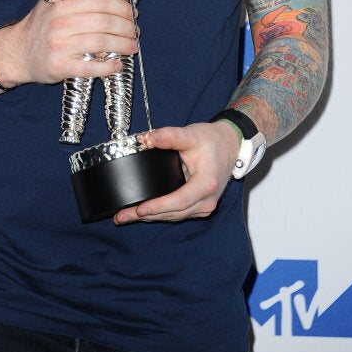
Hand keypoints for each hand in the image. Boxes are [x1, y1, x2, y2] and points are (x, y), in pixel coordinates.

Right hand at [0, 0, 137, 86]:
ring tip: (132, 46)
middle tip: (135, 30)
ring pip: (101, 43)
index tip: (131, 12)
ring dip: (122, 45)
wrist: (16, 52)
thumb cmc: (38, 25)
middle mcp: (60, 23)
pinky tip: (117, 64)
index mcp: (61, 3)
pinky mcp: (60, 67)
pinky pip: (90, 67)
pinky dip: (108, 67)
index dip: (121, 8)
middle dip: (126, 27)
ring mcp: (59, 46)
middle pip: (104, 23)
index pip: (100, 2)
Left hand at [113, 122, 239, 224]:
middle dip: (147, 216)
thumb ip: (168, 136)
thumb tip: (146, 139)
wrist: (230, 145)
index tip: (139, 209)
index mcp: (206, 184)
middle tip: (121, 216)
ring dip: (151, 217)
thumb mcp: (191, 134)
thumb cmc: (212, 140)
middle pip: (173, 213)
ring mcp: (204, 206)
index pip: (179, 201)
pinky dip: (160, 213)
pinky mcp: (199, 206)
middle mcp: (207, 200)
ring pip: (174, 216)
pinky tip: (143, 213)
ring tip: (126, 216)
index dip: (158, 206)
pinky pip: (177, 214)